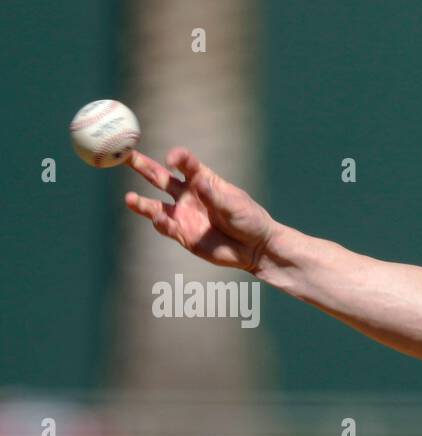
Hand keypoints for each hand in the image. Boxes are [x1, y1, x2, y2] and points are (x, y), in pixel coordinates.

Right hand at [124, 147, 277, 272]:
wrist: (254, 248)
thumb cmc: (249, 219)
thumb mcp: (236, 205)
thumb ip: (216, 196)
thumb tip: (199, 183)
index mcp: (203, 180)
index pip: (185, 163)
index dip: (177, 158)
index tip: (172, 160)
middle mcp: (188, 195)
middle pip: (159, 177)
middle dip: (141, 166)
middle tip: (122, 156)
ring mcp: (183, 214)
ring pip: (156, 205)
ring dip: (142, 203)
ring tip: (129, 199)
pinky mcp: (183, 234)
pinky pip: (166, 227)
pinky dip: (160, 223)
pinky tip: (157, 219)